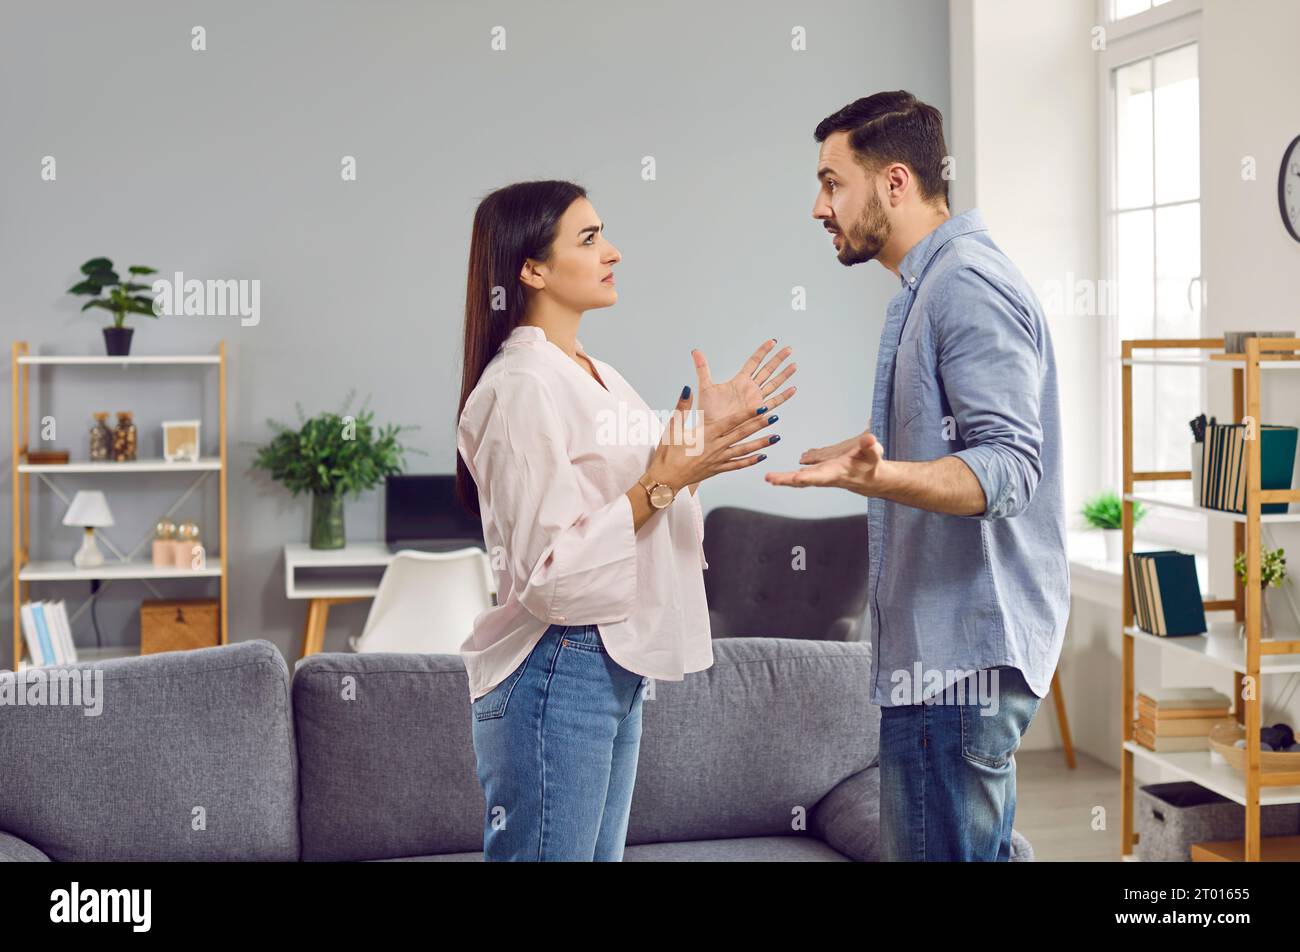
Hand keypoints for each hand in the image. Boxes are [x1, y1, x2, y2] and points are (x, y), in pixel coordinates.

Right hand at [646, 385, 781, 490]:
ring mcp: (718, 460)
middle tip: (774, 416)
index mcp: (705, 435)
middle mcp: (715, 447)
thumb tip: (687, 388)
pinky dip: (750, 461)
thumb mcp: (672, 427)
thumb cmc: (667, 453)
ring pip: (744, 450)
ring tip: (776, 437)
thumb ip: (682, 407)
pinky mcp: (717, 470)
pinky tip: (762, 457)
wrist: (664, 479)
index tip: (760, 406)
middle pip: (741, 434)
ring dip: (761, 443)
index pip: (730, 421)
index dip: (747, 413)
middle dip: (759, 425)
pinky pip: (737, 465)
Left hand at [693, 339, 796, 425]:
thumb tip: (695, 351)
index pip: (754, 362)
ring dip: (784, 375)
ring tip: (794, 365)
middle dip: (778, 360)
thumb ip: (703, 368)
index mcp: (739, 381)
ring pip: (773, 384)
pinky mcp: (759, 412)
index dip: (763, 351)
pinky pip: (774, 402)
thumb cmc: (707, 411)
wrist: (711, 430)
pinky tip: (792, 389)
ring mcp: (756, 400)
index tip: (772, 341)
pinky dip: (784, 396)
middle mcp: (750, 389)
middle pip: (767, 370)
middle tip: (789, 349)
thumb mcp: (705, 387)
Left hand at [765, 428, 885, 492]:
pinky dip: (786, 478)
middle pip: (803, 480)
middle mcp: (825, 477)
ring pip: (798, 480)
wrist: (870, 480)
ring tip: (768, 478)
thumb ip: (869, 446)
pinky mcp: (816, 474)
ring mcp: (819, 477)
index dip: (808, 476)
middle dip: (787, 479)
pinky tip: (773, 478)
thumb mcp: (872, 453)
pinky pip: (798, 477)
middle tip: (770, 479)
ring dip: (783, 479)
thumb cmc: (870, 464)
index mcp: (837, 472)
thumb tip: (869, 438)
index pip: (820, 475)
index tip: (795, 477)